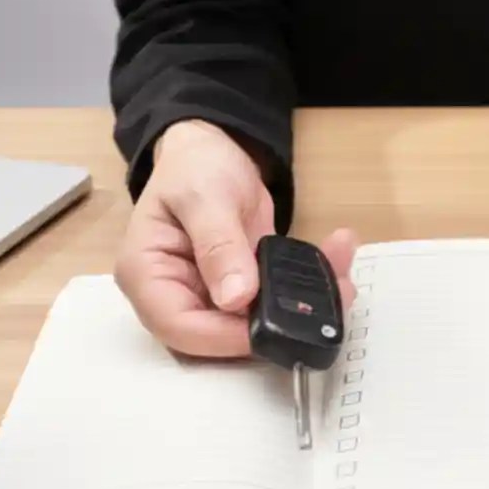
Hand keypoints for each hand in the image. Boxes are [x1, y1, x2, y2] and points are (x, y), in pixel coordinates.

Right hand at [115, 119, 357, 356]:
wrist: (215, 151)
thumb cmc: (195, 167)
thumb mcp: (206, 197)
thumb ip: (219, 245)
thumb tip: (237, 298)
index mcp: (147, 276)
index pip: (180, 328)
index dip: (226, 337)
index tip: (274, 325)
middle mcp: (176, 295)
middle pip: (220, 336)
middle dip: (279, 325)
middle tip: (331, 297)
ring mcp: (210, 296)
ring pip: (256, 324)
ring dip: (302, 308)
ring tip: (342, 281)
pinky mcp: (243, 290)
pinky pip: (274, 302)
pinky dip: (307, 290)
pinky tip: (337, 264)